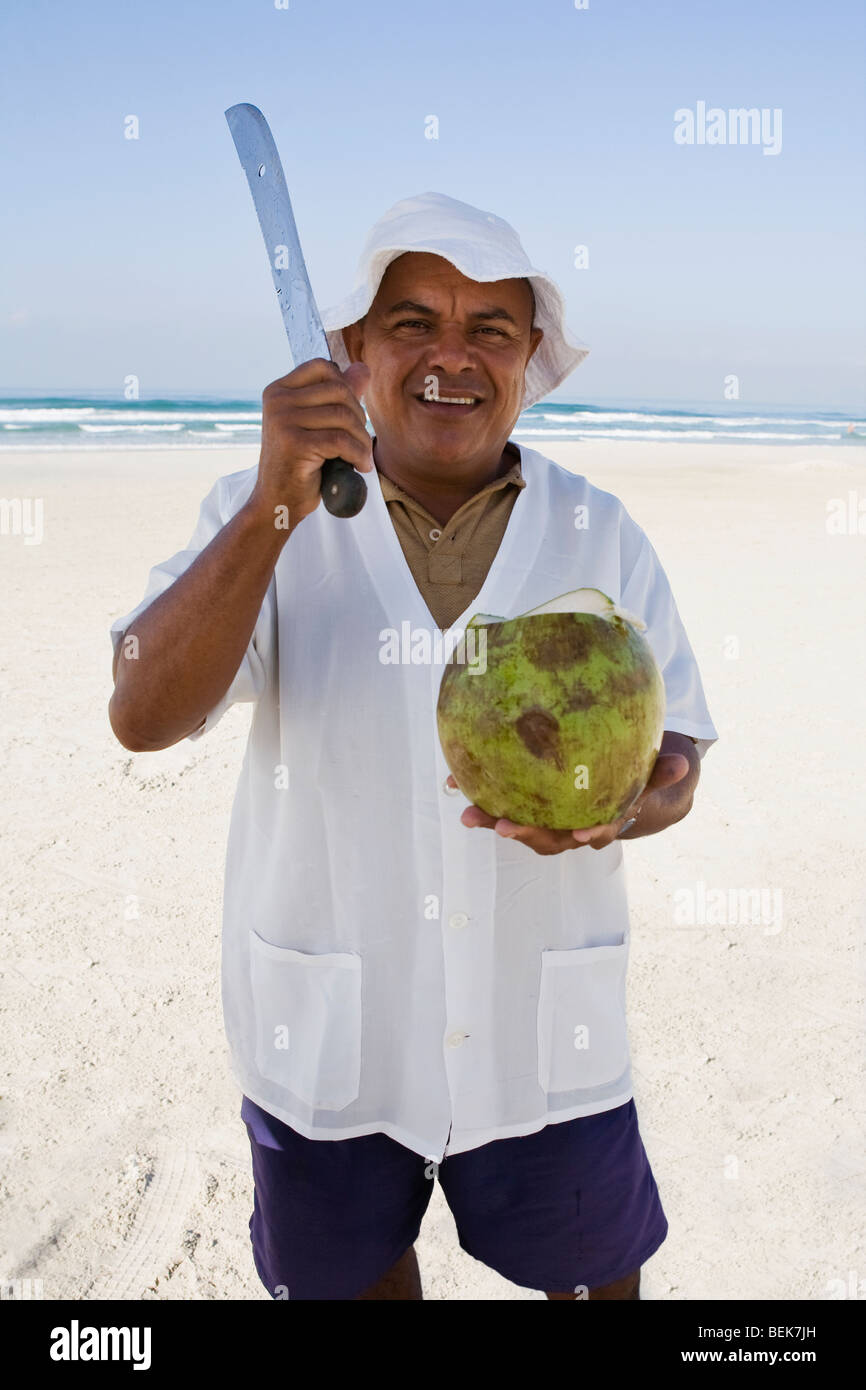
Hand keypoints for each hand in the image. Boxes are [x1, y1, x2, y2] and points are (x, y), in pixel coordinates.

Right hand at [248, 359, 373, 532]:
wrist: (278, 502)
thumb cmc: (301, 464)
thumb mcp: (319, 425)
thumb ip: (339, 395)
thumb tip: (363, 368)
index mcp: (279, 390)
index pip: (323, 368)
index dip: (346, 389)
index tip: (349, 418)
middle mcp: (277, 400)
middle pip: (338, 391)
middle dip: (359, 418)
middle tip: (359, 442)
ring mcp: (282, 420)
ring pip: (343, 416)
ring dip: (362, 440)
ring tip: (361, 457)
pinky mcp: (293, 443)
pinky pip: (341, 441)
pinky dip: (358, 454)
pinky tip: (360, 466)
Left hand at [446, 747, 691, 855]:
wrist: (633, 791)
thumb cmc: (648, 776)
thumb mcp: (664, 771)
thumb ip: (667, 770)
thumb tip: (684, 762)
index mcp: (608, 822)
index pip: (598, 832)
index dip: (589, 834)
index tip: (580, 833)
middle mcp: (576, 828)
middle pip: (550, 837)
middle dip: (525, 834)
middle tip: (500, 827)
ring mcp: (552, 820)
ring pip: (524, 827)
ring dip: (495, 823)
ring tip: (468, 814)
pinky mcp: (532, 807)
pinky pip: (508, 805)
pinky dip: (485, 797)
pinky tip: (458, 782)